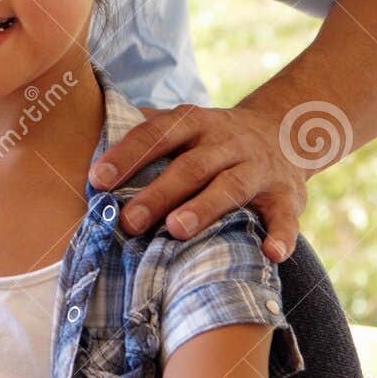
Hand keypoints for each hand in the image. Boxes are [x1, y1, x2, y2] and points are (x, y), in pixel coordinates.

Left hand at [89, 103, 308, 261]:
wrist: (287, 130)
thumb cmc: (214, 138)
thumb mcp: (184, 124)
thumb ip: (144, 131)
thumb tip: (88, 135)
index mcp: (194, 123)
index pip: (156, 134)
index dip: (127, 155)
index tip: (97, 179)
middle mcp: (226, 142)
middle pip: (190, 166)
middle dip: (158, 194)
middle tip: (128, 221)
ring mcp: (258, 168)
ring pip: (230, 186)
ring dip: (204, 208)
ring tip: (177, 230)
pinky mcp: (287, 195)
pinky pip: (285, 216)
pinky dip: (281, 235)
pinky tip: (270, 254)